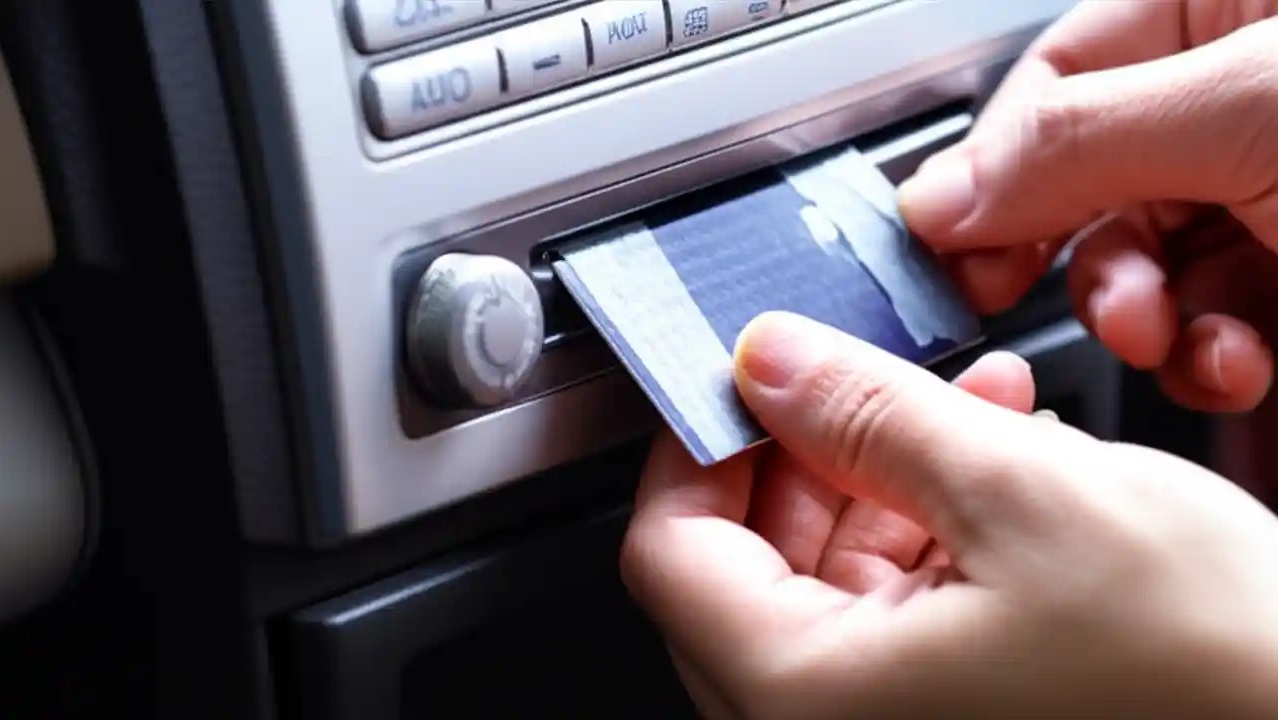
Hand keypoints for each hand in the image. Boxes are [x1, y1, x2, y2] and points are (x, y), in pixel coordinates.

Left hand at [621, 312, 1277, 718]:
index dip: (696, 443)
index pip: (668, 552)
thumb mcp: (1027, 497)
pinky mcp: (949, 719)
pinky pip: (895, 615)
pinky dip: (930, 529)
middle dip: (805, 448)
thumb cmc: (1218, 674)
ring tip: (961, 401)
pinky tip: (994, 462)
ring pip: (824, 582)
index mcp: (811, 699)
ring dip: (880, 474)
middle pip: (742, 565)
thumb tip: (766, 361)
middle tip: (855, 372)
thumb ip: (871, 415)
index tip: (738, 375)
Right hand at [897, 2, 1277, 411]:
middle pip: (1088, 189)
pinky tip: (1229, 363)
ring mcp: (1274, 191)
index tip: (953, 245)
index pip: (1057, 80)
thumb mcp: (1246, 108)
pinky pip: (1215, 324)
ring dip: (1138, 323)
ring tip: (1158, 335)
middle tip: (1013, 298)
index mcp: (1217, 7)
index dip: (999, 168)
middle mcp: (1233, 99)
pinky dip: (1208, 360)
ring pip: (1146, 269)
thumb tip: (937, 195)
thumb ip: (1077, 144)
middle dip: (1074, 261)